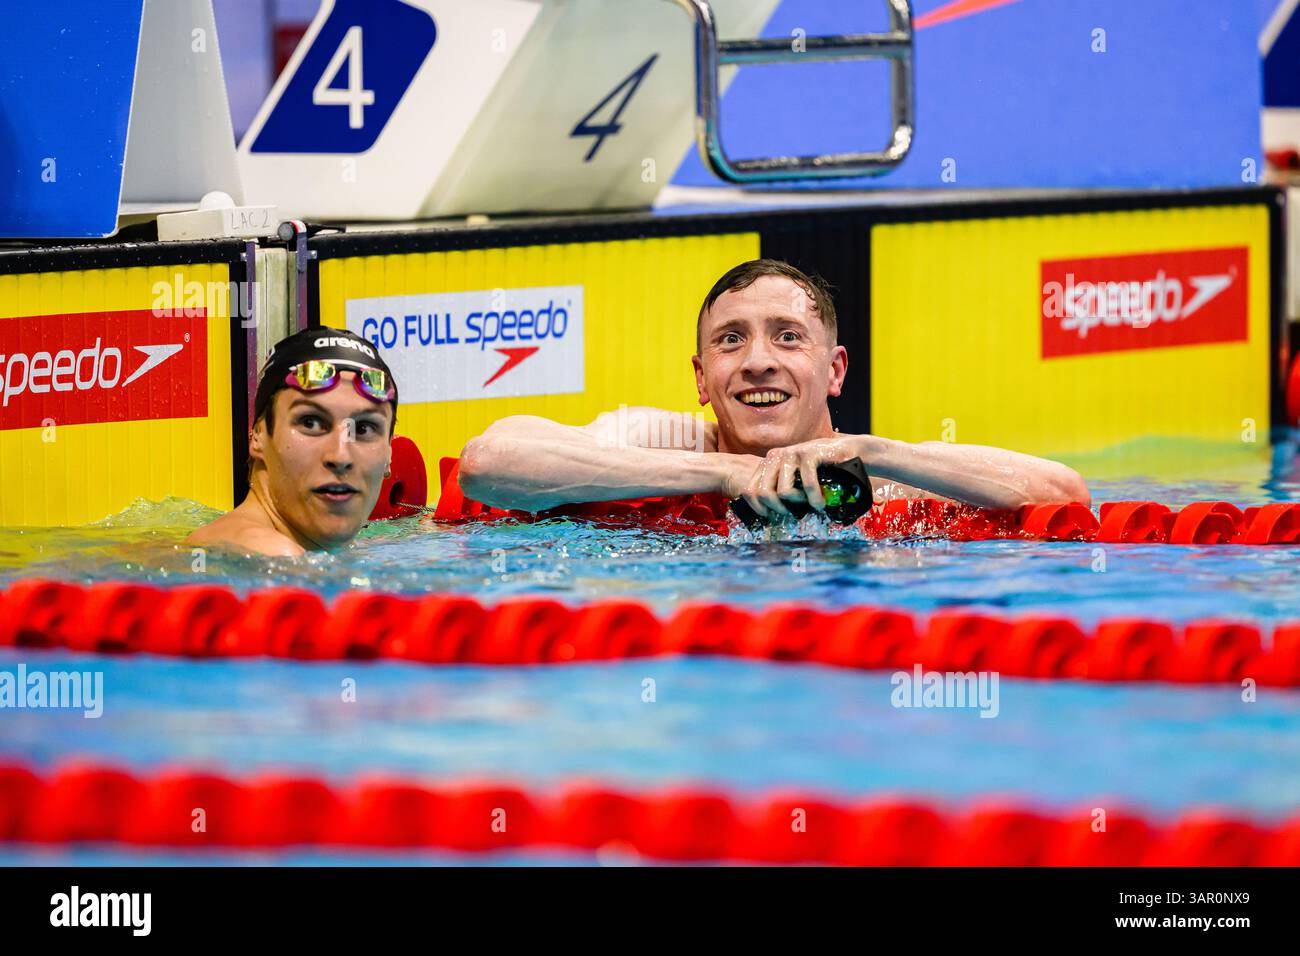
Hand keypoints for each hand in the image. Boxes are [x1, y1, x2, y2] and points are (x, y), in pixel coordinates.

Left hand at [737, 435, 869, 519]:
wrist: (850, 452)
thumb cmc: (821, 472)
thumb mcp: (795, 480)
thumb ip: (779, 490)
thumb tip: (766, 515)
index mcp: (767, 463)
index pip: (749, 491)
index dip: (759, 509)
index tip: (773, 517)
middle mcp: (775, 456)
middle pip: (764, 494)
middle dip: (780, 509)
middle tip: (795, 513)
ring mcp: (791, 453)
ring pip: (783, 493)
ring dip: (800, 503)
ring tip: (811, 502)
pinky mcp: (808, 454)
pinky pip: (805, 487)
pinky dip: (815, 499)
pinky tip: (821, 502)